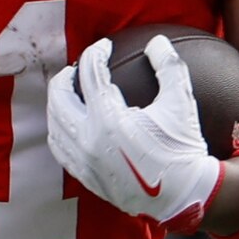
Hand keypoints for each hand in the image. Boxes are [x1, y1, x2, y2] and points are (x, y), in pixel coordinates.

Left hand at [45, 34, 220, 230]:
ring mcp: (84, 161)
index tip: (104, 47)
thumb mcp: (181, 103)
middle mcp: (89, 140)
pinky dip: (60, 131)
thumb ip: (169, 67)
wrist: (183, 196)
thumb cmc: (183, 148)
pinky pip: (61, 150)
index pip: (90, 74)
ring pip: (54, 124)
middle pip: (59, 98)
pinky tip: (70, 124)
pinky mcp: (86, 177)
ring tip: (69, 93)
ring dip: (57, 103)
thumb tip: (157, 42)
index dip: (95, 53)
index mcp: (109, 119)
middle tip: (75, 69)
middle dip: (65, 77)